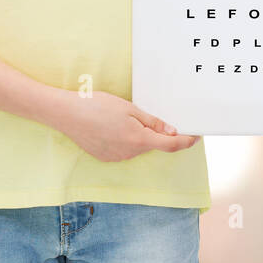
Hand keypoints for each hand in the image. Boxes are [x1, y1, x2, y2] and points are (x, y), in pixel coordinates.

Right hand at [59, 90, 199, 161]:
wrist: (66, 114)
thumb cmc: (96, 105)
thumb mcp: (129, 108)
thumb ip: (153, 122)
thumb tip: (172, 132)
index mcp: (139, 139)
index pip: (170, 145)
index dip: (186, 141)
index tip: (195, 136)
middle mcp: (129, 153)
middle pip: (152, 145)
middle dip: (156, 133)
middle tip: (145, 115)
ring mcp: (116, 157)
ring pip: (137, 147)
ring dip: (138, 136)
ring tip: (119, 117)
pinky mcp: (105, 157)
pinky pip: (123, 150)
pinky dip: (124, 140)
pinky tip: (110, 127)